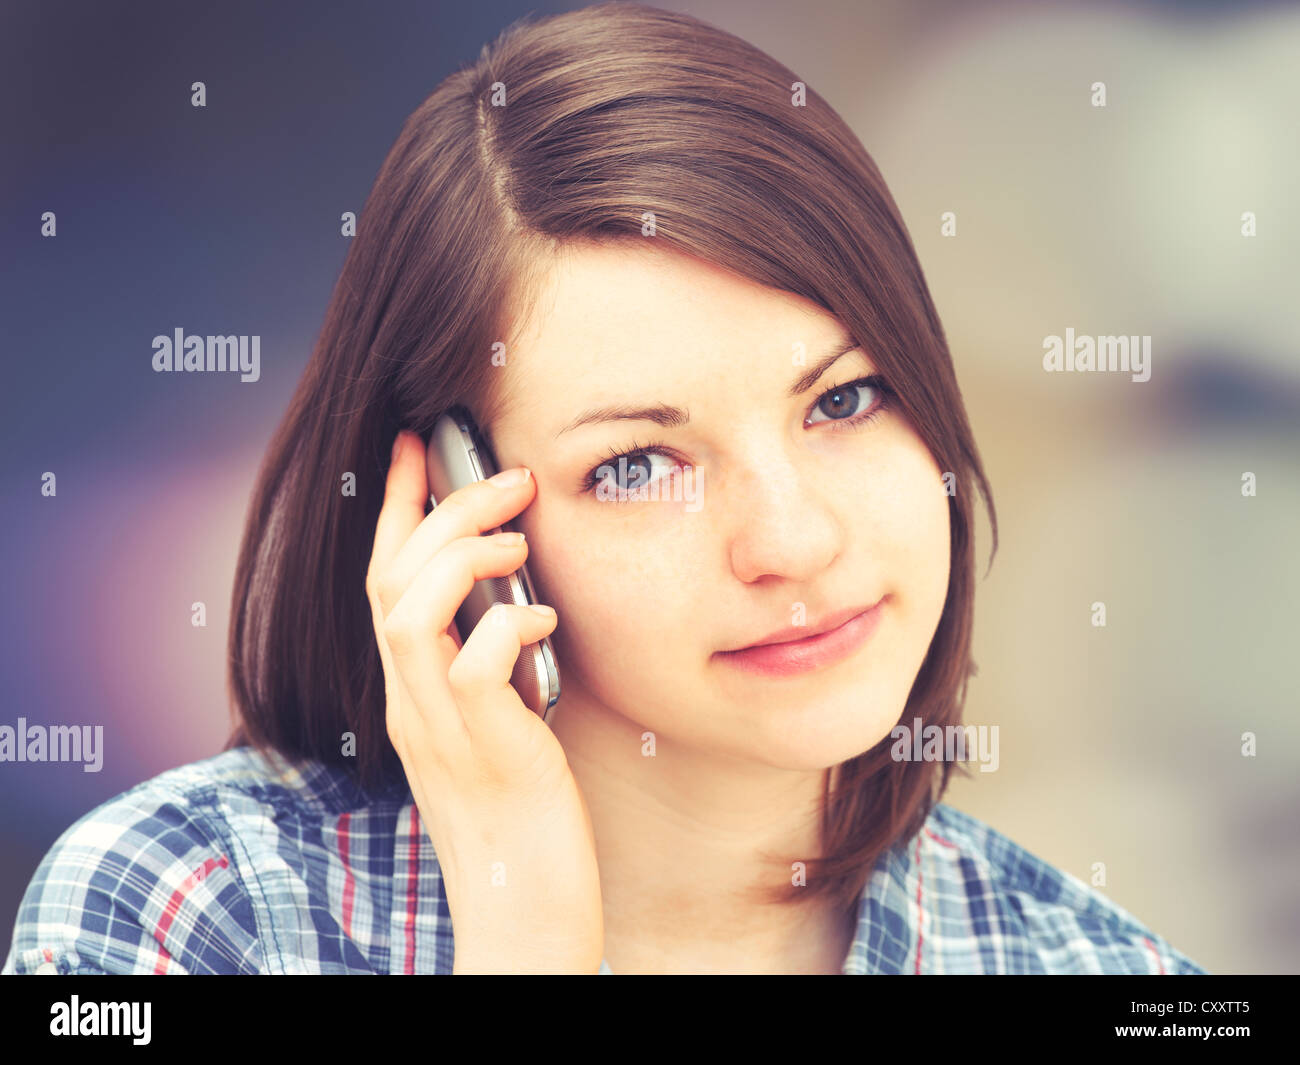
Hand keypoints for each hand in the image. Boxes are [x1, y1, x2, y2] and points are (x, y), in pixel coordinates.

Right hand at [365, 430, 602, 972]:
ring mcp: (441, 728)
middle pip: (389, 579)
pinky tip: (541, 618)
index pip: (384, 581)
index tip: (418, 447)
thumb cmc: (525, 817)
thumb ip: (492, 667)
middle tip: (500, 473)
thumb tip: (519, 602)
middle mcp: (413, 705)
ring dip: (463, 555)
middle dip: (439, 508)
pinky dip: (504, 623)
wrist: (524, 909)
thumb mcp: (500, 726)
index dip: (398, 508)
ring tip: (518, 538)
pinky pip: (472, 664)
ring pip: (410, 611)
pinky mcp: (486, 749)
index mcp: (414, 693)